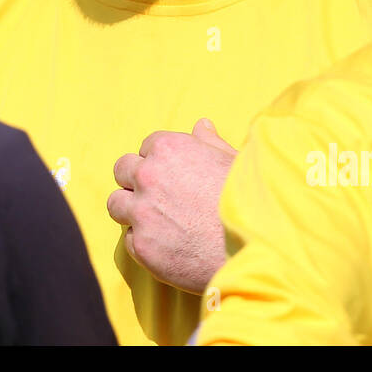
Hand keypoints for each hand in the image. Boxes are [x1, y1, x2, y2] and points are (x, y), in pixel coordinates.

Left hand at [107, 119, 236, 293]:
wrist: (255, 246)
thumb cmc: (249, 199)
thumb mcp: (233, 162)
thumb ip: (209, 143)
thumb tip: (201, 125)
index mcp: (168, 149)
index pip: (146, 147)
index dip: (159, 162)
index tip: (171, 176)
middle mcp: (148, 176)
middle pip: (122, 171)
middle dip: (137, 182)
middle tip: (159, 198)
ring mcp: (142, 212)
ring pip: (116, 204)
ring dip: (131, 211)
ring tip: (157, 222)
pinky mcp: (142, 246)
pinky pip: (129, 240)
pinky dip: (144, 243)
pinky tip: (168, 246)